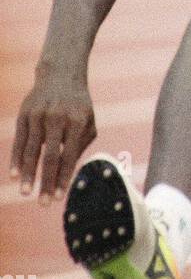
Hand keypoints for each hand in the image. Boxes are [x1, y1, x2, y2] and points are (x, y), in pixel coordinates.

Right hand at [11, 69, 95, 203]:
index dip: (64, 178)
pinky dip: (16, 159)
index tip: (59, 198)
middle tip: (43, 204)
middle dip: (47, 182)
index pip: (70, 155)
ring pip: (32, 150)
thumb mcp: (88, 120)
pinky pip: (20, 140)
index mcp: (77, 121)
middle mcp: (58, 118)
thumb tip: (68, 172)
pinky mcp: (24, 114)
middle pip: (51, 156)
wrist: (61, 74)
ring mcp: (39, 115)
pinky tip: (15, 175)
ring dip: (29, 174)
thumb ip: (80, 145)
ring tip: (26, 193)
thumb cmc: (77, 105)